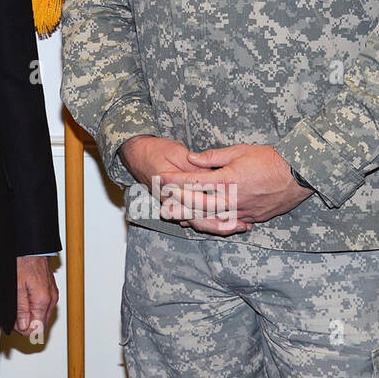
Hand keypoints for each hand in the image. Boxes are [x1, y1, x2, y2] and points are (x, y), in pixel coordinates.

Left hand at [14, 255, 57, 337]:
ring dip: (31, 317)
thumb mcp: (16, 287)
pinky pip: (44, 308)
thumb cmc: (23, 262)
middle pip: (42, 326)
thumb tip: (24, 327)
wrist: (32, 247)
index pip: (38, 329)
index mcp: (43, 300)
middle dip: (27, 325)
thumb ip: (21, 309)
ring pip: (43, 317)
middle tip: (14, 318)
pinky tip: (25, 303)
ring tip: (18, 309)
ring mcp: (53, 295)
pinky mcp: (51, 291)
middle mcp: (51, 299)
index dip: (23, 330)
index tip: (14, 324)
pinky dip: (35, 309)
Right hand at [119, 135, 249, 234]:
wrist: (136, 153)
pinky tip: (222, 222)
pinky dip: (207, 222)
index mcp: (172, 188)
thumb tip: (218, 176)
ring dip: (217, 226)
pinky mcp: (175, 204)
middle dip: (223, 224)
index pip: (199, 203)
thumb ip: (197, 167)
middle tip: (243, 225)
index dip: (220, 208)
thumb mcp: (178, 154)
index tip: (239, 209)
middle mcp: (172, 201)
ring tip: (238, 227)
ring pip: (196, 222)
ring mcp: (172, 205)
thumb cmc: (156, 150)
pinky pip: (192, 219)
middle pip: (200, 220)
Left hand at [164, 143, 312, 226]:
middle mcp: (233, 199)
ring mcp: (243, 211)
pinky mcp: (253, 218)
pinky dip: (216, 224)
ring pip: (213, 219)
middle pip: (198, 205)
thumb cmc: (270, 159)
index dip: (175, 181)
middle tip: (162, 206)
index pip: (194, 182)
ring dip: (194, 219)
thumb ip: (213, 157)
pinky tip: (206, 223)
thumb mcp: (239, 151)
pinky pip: (230, 224)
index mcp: (227, 180)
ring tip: (179, 218)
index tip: (161, 180)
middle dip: (178, 205)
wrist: (300, 175)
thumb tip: (192, 158)